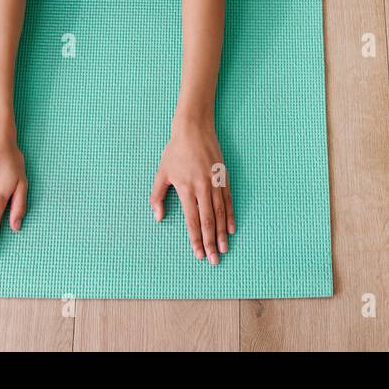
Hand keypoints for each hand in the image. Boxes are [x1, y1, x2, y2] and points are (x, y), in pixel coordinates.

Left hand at [150, 113, 233, 264]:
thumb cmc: (175, 151)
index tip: (198, 253)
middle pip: (208, 221)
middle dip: (210, 242)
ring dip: (222, 233)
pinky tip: (232, 229)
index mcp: (186, 188)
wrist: (194, 129)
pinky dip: (230, 216)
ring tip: (224, 249)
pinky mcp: (223, 177)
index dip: (195, 239)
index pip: (192, 220)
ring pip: (220, 213)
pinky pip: (228, 201)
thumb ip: (157, 197)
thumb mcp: (161, 173)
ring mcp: (215, 183)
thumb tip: (158, 218)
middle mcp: (202, 188)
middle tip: (214, 260)